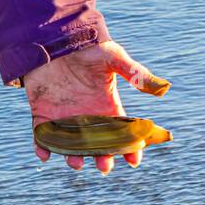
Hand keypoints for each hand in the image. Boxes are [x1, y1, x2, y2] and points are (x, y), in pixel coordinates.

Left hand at [24, 40, 170, 174]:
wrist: (56, 38)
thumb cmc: (88, 47)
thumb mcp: (113, 58)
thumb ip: (134, 73)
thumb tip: (162, 88)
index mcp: (107, 107)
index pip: (121, 132)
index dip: (129, 147)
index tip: (134, 160)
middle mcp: (87, 117)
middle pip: (96, 145)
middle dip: (101, 158)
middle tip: (104, 166)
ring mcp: (64, 117)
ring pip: (70, 145)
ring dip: (73, 157)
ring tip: (76, 163)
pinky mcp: (43, 114)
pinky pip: (42, 136)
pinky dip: (42, 147)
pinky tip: (45, 154)